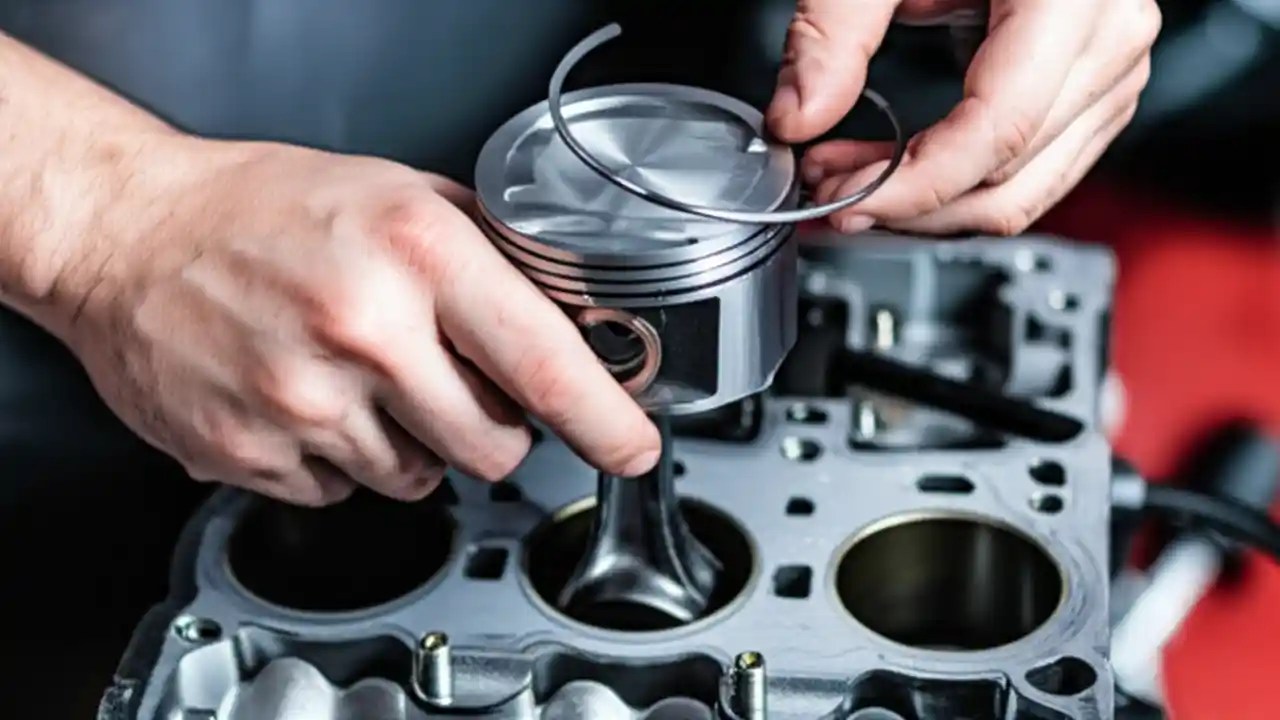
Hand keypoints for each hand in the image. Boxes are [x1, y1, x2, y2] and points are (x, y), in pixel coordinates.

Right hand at [55, 138, 659, 505]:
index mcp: (417, 254)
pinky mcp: (251, 452)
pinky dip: (342, 460)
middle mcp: (364, 330)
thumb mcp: (399, 195)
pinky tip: (312, 399)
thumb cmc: (264, 208)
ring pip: (421, 479)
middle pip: (495, 448)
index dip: (606, 421)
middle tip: (454, 384)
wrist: (127, 233)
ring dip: (415, 444)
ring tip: (365, 379)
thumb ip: (489, 258)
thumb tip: (570, 317)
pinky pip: (342, 494)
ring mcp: (303, 400)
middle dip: (495, 429)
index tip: (631, 447)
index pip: (545, 364)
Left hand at [767, 0, 1160, 235]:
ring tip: (849, 179)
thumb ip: (833, 31)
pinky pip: (1032, 170)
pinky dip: (958, 185)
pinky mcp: (1098, 91)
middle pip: (1009, 179)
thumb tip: (796, 117)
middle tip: (828, 194)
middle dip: (908, 205)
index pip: (997, 131)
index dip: (913, 186)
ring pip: (1023, 191)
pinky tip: (894, 165)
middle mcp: (1111, 38)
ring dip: (928, 206)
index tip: (842, 200)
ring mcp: (1114, 70)